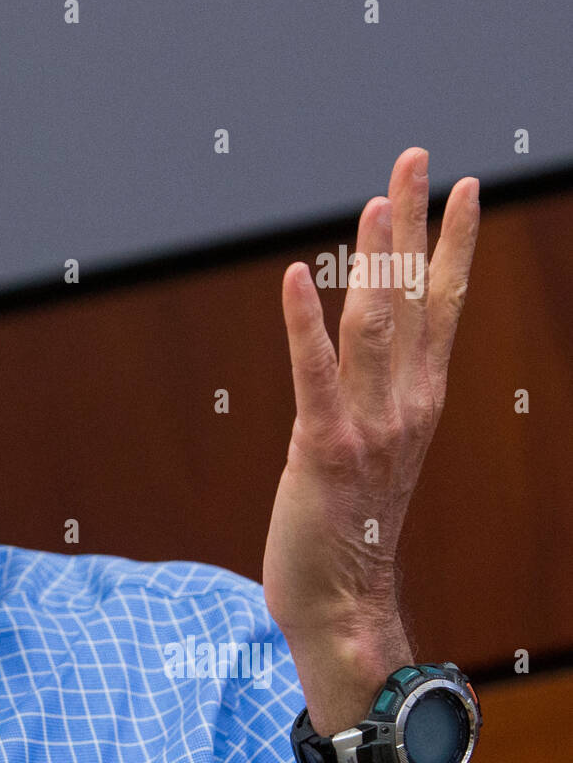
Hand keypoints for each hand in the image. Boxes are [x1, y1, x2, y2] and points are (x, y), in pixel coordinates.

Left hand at [262, 148, 479, 762]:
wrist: (342, 605)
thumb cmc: (347, 532)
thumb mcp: (369, 454)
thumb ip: (369, 402)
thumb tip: (351, 359)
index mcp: (419, 404)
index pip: (442, 309)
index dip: (452, 246)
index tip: (462, 190)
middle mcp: (406, 407)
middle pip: (415, 298)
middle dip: (417, 224)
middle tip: (417, 157)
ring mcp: (370, 426)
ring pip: (377, 324)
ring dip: (376, 257)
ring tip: (377, 196)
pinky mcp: (325, 448)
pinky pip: (316, 374)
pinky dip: (306, 323)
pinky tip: (299, 274)